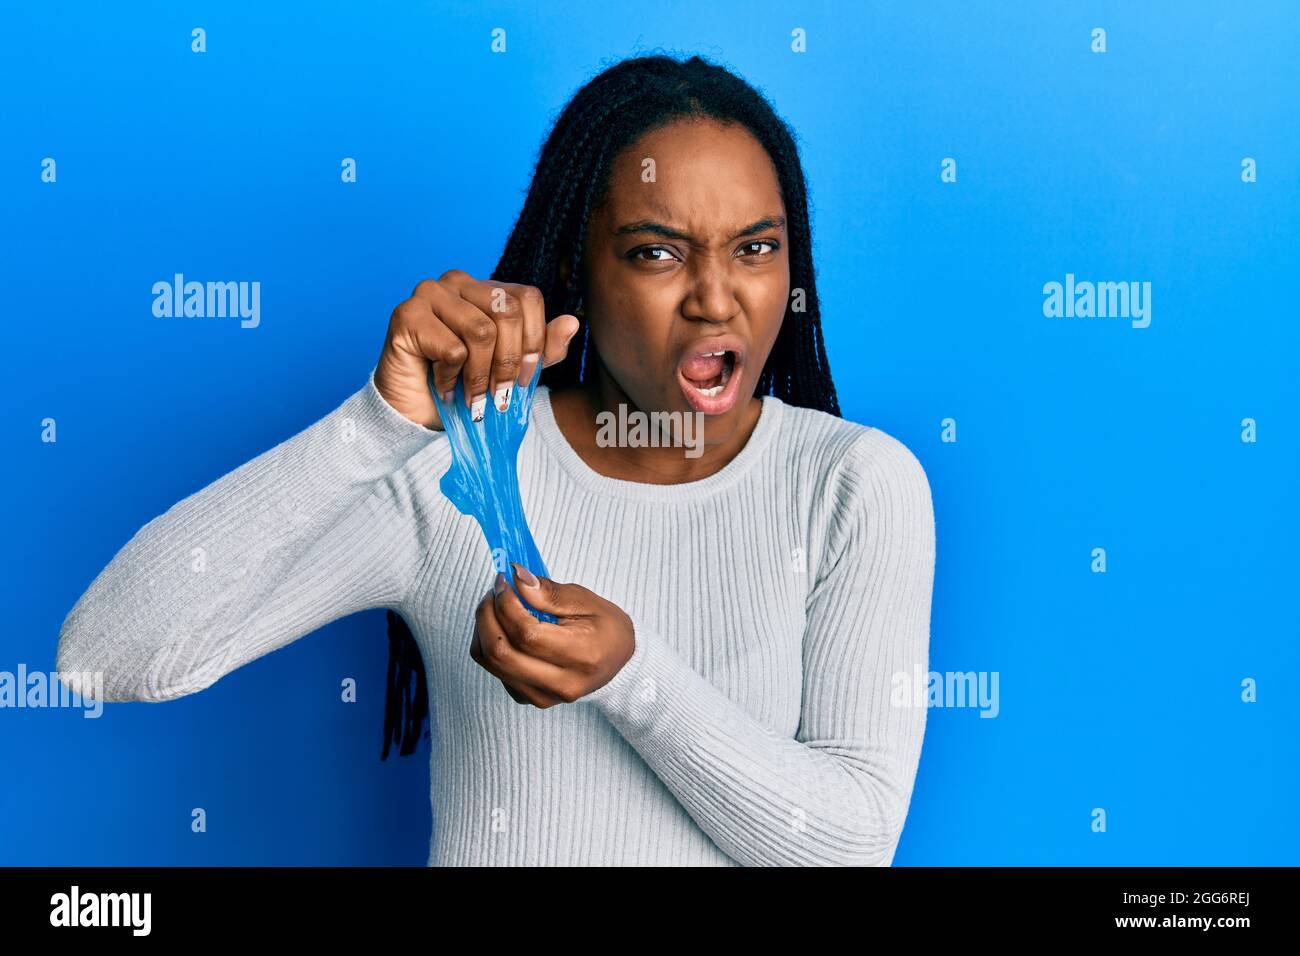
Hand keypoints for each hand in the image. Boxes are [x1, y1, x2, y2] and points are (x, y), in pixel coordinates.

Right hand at [374, 270, 580, 429]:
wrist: (415, 412)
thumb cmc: (464, 386)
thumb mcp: (514, 371)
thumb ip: (543, 349)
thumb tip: (573, 322)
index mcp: (485, 288)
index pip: (528, 297)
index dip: (534, 341)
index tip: (525, 379)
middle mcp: (457, 281)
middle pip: (507, 311)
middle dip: (509, 363)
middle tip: (500, 396)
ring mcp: (429, 293)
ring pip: (481, 331)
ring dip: (480, 376)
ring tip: (472, 396)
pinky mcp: (407, 315)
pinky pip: (451, 349)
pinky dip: (451, 378)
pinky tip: (442, 387)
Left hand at [470, 564, 634, 707]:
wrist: (620, 663)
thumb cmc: (605, 628)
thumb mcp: (585, 601)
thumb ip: (548, 592)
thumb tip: (516, 578)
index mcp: (581, 656)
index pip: (525, 634)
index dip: (506, 604)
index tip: (503, 582)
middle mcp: (561, 684)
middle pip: (500, 653)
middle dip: (486, 615)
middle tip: (494, 592)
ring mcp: (544, 696)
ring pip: (491, 664)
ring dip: (483, 629)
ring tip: (494, 606)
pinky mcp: (530, 699)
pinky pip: (495, 672)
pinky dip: (490, 646)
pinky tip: (504, 629)